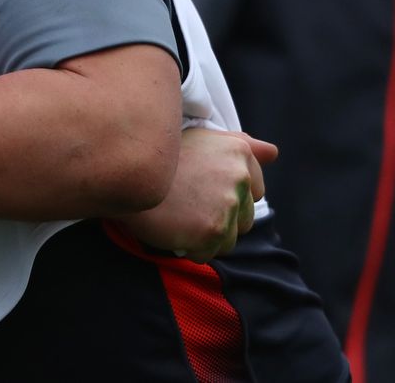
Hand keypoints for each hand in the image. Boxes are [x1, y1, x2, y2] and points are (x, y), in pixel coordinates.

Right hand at [115, 128, 276, 262]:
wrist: (120, 172)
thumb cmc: (158, 158)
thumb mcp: (201, 139)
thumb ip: (242, 146)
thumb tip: (274, 153)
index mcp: (238, 152)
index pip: (256, 190)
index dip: (228, 194)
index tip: (203, 189)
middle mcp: (239, 177)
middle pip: (244, 219)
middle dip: (219, 218)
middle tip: (186, 204)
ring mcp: (226, 205)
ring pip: (229, 240)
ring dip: (205, 236)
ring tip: (178, 217)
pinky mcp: (211, 231)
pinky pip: (207, 254)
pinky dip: (189, 248)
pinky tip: (171, 228)